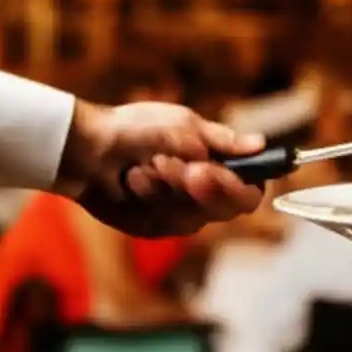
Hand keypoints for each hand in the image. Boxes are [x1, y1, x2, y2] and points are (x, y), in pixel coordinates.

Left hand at [56, 100, 266, 236]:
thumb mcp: (183, 125)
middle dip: (196, 184)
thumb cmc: (138, 128)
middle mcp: (205, 195)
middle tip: (167, 162)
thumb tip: (260, 143)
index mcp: (219, 166)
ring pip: (193, 215)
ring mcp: (181, 214)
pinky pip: (164, 221)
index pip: (249, 191)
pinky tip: (131, 178)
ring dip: (166, 185)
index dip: (239, 187)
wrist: (90, 146)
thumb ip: (221, 141)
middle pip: (226, 209)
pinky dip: (147, 195)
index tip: (210, 171)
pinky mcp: (156, 227)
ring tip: (145, 164)